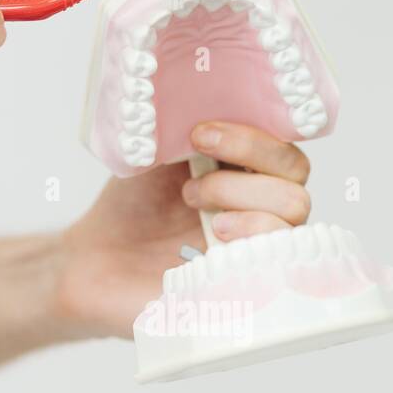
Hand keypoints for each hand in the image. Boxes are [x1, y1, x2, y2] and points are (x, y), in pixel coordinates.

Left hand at [54, 121, 312, 338]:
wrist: (95, 257)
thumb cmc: (132, 206)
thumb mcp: (162, 152)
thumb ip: (195, 128)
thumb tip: (213, 101)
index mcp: (250, 176)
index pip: (287, 153)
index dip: (255, 139)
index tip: (199, 133)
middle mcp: (264, 215)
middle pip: (297, 188)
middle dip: (243, 173)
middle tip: (190, 185)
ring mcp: (258, 255)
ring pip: (292, 222)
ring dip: (242, 205)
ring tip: (193, 208)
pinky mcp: (246, 292)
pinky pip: (279, 269)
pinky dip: (250, 245)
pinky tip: (214, 244)